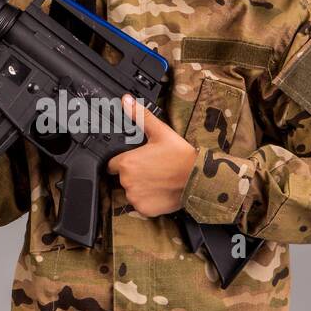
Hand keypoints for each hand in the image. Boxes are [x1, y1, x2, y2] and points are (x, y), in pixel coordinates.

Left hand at [106, 94, 198, 216]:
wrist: (198, 178)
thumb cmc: (180, 155)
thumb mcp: (161, 132)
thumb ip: (140, 117)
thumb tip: (126, 101)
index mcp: (127, 163)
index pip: (112, 164)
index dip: (123, 161)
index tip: (136, 160)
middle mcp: (127, 182)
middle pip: (122, 178)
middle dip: (133, 174)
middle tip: (152, 169)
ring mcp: (135, 197)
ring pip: (131, 192)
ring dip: (140, 188)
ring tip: (158, 180)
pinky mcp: (144, 209)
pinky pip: (140, 205)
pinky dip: (148, 200)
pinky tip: (160, 191)